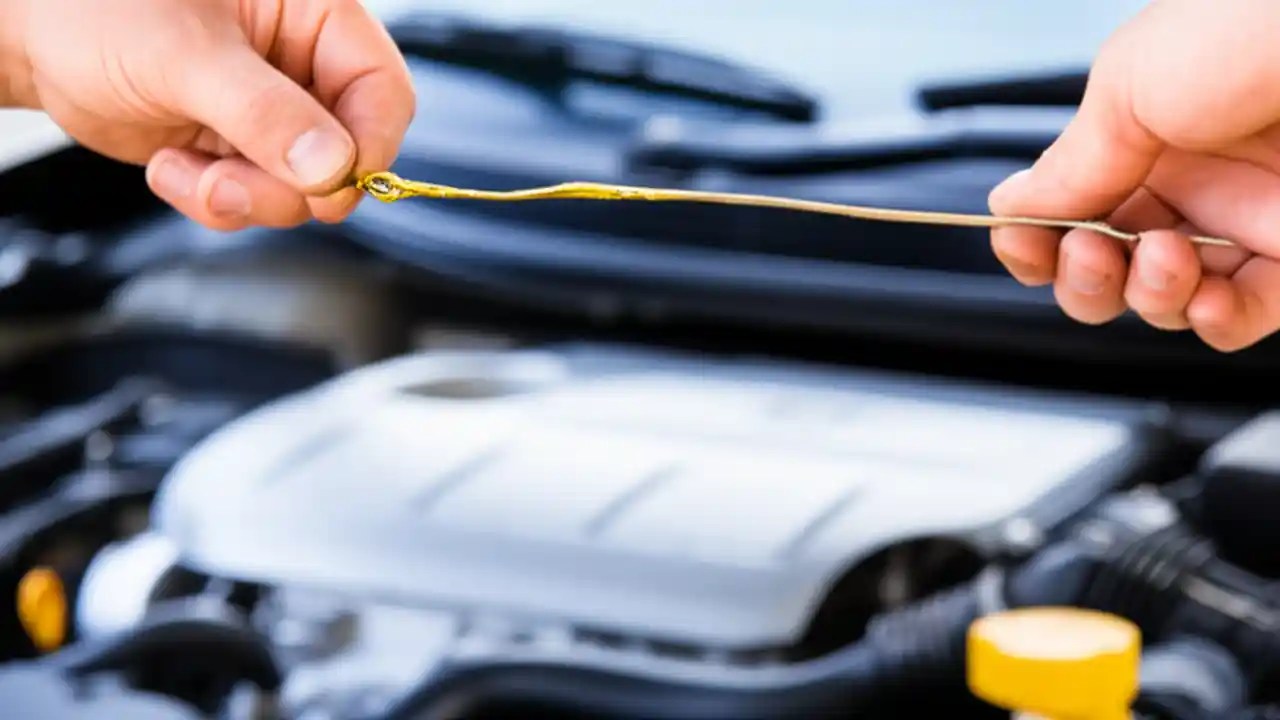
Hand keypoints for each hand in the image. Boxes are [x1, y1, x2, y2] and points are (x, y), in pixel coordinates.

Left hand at [3, 0, 414, 229]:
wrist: (32, 35)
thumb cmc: (98, 8)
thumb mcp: (188, 56)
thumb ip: (265, 112)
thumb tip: (333, 169)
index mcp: (315, 17)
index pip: (383, 94)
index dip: (369, 147)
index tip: (331, 184)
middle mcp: (303, 66)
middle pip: (349, 154)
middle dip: (290, 186)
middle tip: (232, 184)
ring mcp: (274, 113)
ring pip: (305, 189)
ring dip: (246, 199)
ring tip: (186, 171)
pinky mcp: (241, 150)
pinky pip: (260, 200)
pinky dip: (216, 201)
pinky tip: (172, 167)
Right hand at [989, 0, 1279, 351]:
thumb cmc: (1250, 22)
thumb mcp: (1130, 87)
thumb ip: (1070, 165)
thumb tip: (1012, 205)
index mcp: (1139, 133)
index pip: (1065, 212)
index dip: (1034, 241)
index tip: (1024, 245)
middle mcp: (1188, 179)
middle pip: (1105, 269)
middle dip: (1084, 279)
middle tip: (1092, 254)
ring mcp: (1241, 219)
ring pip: (1164, 300)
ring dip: (1149, 295)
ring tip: (1168, 257)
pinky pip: (1237, 316)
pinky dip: (1212, 322)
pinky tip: (1207, 300)